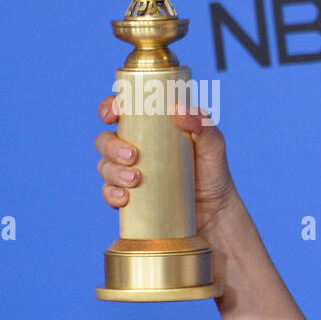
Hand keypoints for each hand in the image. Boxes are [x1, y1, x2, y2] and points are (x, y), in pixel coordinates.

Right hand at [94, 93, 239, 237]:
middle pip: (106, 140)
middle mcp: (135, 149)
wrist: (215, 212)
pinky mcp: (130, 198)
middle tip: (133, 155)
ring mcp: (130, 174)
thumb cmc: (213, 172)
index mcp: (151, 130)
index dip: (109, 108)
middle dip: (112, 146)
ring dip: (113, 171)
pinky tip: (125, 198)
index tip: (112, 114)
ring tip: (135, 178)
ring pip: (105, 166)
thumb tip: (179, 111)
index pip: (122, 112)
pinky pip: (109, 194)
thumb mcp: (213, 145)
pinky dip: (112, 194)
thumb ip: (202, 124)